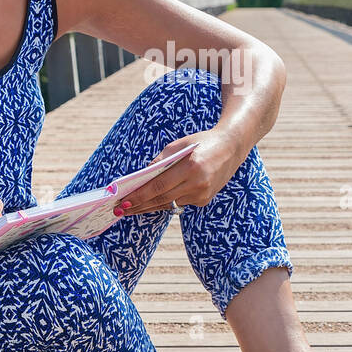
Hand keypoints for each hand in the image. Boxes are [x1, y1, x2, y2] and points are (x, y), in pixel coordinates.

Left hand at [118, 128, 245, 215]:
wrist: (232, 148)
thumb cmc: (202, 142)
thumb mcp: (180, 144)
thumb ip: (161, 160)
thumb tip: (141, 176)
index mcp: (191, 167)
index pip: (159, 185)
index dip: (140, 195)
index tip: (123, 201)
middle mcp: (198, 184)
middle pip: (162, 199)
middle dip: (139, 205)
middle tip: (120, 209)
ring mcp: (203, 194)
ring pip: (169, 204)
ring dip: (149, 207)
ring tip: (131, 209)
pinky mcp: (204, 200)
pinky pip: (179, 203)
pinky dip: (165, 202)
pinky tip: (150, 204)